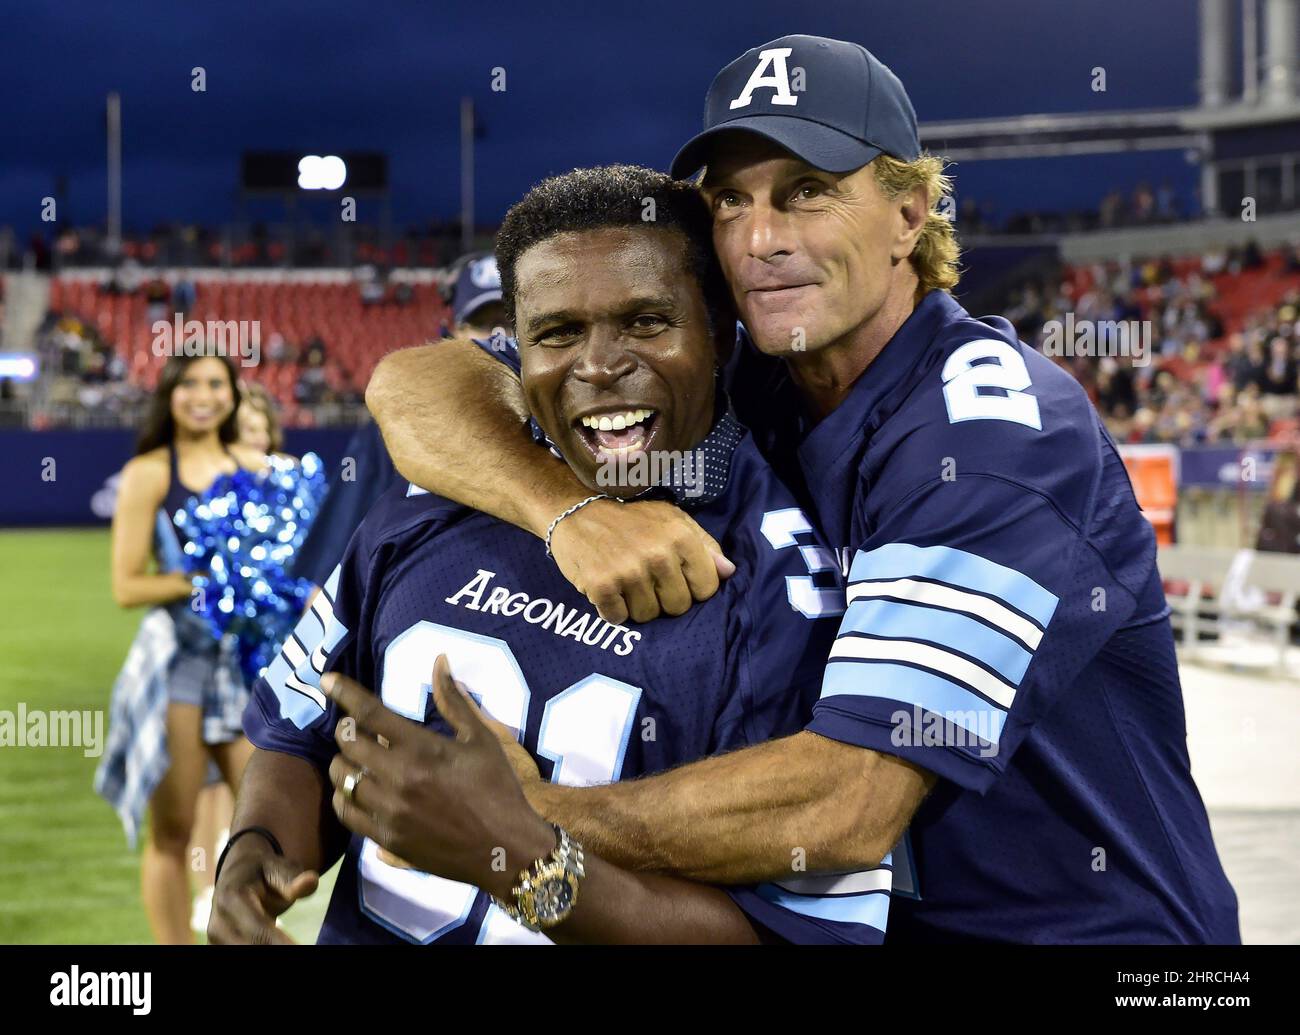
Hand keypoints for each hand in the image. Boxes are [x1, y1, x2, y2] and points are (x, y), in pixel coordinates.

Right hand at [207, 836, 317, 944]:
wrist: (236, 878)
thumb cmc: (263, 872)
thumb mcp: (278, 867)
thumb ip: (293, 877)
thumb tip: (311, 881)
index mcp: (232, 899)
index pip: (258, 930)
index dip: (280, 944)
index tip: (301, 948)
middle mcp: (218, 924)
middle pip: (251, 948)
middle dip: (280, 951)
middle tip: (311, 949)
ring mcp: (216, 941)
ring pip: (245, 954)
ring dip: (273, 953)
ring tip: (299, 948)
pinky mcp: (220, 949)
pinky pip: (241, 955)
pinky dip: (265, 951)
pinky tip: (283, 946)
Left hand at [322, 657, 554, 897]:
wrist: (505, 848)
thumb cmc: (497, 787)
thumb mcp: (482, 739)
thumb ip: (454, 701)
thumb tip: (439, 661)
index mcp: (422, 749)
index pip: (370, 713)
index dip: (344, 693)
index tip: (328, 679)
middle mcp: (398, 777)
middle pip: (349, 743)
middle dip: (346, 729)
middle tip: (355, 728)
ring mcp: (389, 811)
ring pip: (343, 778)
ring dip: (344, 762)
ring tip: (356, 759)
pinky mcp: (386, 838)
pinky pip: (346, 812)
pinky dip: (343, 796)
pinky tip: (354, 790)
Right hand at [549, 498, 735, 623]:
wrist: (576, 511)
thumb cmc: (631, 519)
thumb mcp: (672, 520)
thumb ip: (704, 545)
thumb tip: (729, 571)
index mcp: (681, 537)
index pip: (706, 589)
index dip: (691, 588)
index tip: (674, 579)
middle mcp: (658, 555)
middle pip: (678, 607)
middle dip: (664, 600)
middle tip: (646, 580)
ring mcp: (628, 572)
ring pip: (648, 616)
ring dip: (636, 605)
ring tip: (626, 582)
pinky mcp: (601, 586)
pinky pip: (618, 619)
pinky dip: (612, 610)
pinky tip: (608, 588)